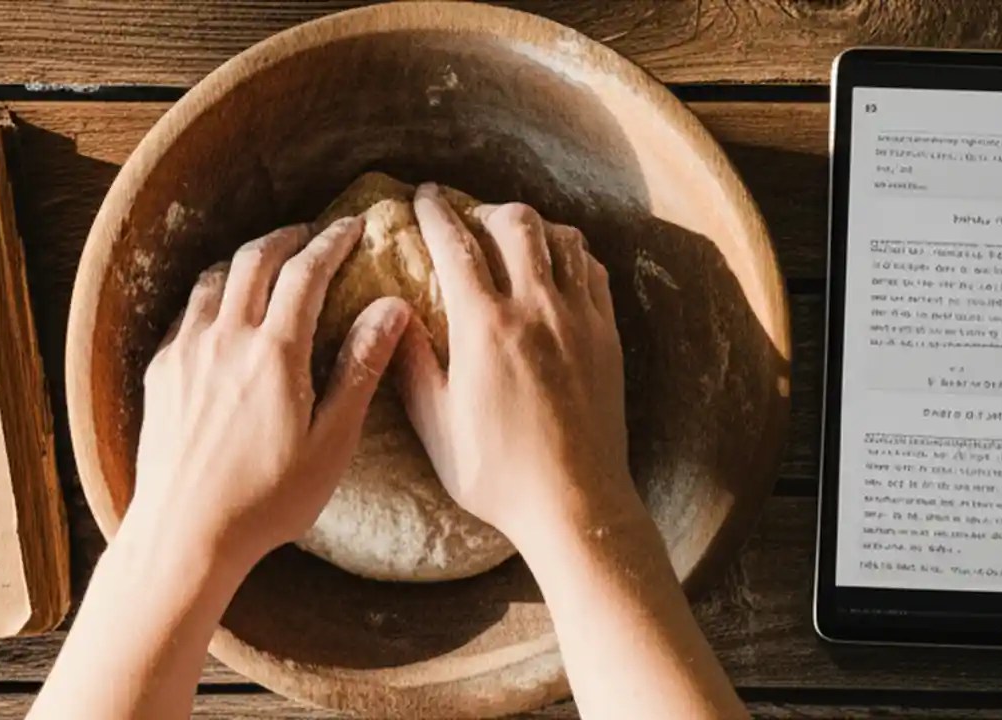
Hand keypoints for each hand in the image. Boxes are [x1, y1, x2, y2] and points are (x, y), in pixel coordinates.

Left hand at [126, 217, 410, 575]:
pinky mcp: (160, 372)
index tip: (352, 227)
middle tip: (312, 234)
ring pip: (215, 279)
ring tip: (268, 262)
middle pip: (255, 260)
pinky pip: (186, 312)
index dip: (332, 242)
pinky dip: (212, 294)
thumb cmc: (267, 499)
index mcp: (275, 353)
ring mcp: (186, 352)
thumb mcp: (331, 442)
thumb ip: (359, 369)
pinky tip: (222, 309)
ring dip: (246, 260)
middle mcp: (226, 339)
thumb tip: (391, 309)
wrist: (185, 534)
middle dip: (288, 238)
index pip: (306, 272)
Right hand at [395, 185, 629, 541]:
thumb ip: (413, 364)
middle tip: (469, 220)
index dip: (435, 212)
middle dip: (485, 209)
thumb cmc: (497, 473)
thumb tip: (394, 315)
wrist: (574, 502)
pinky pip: (593, 270)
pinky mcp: (607, 336)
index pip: (455, 246)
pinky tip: (557, 269)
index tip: (423, 195)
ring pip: (562, 238)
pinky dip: (571, 255)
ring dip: (533, 227)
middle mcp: (535, 310)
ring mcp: (579, 319)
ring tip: (513, 239)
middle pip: (515, 223)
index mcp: (484, 328)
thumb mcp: (436, 425)